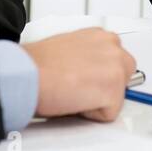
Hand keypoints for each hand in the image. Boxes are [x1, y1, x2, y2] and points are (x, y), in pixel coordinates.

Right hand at [22, 27, 137, 121]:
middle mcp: (112, 46)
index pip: (114, 61)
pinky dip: (91, 115)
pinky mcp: (113, 91)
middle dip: (106, 88)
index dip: (97, 76)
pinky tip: (72, 101)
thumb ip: (86, 57)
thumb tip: (88, 73)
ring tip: (72, 93)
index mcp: (99, 35)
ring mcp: (115, 67)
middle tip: (78, 90)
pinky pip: (108, 114)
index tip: (81, 79)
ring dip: (98, 101)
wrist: (26, 74)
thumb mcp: (67, 48)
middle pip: (124, 77)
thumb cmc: (36, 64)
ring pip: (117, 96)